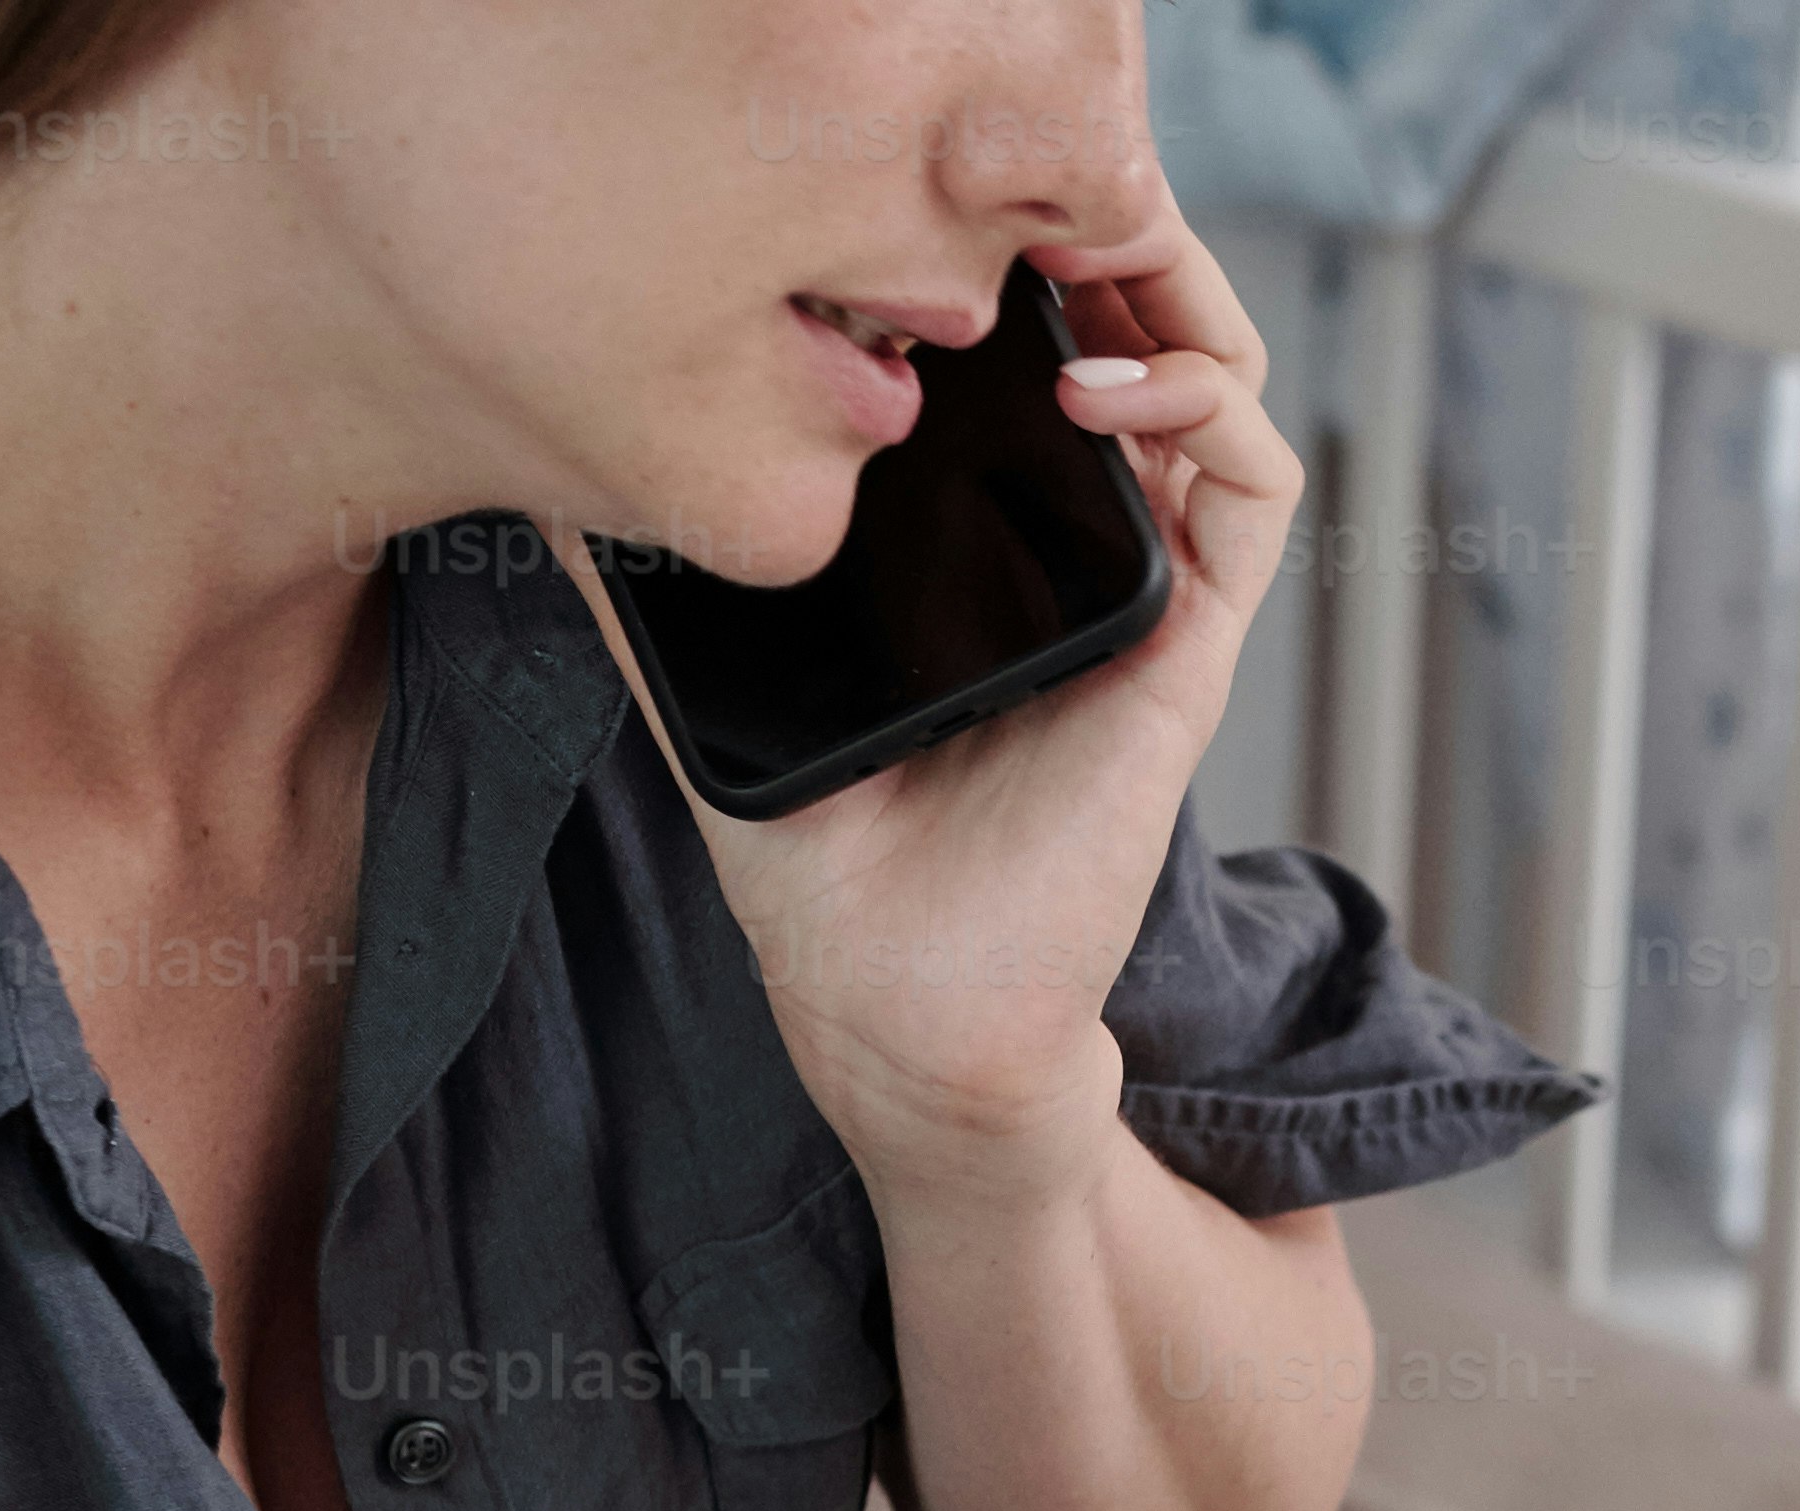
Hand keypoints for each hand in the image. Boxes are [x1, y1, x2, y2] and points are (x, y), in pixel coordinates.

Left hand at [579, 214, 1306, 1170]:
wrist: (902, 1012)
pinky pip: (1252, 491)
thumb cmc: (821, 868)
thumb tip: (546, 492)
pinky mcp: (1184, 647)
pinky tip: (1102, 389)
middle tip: (1025, 209)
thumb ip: (653, 588)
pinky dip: (1207, 405)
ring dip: (1175, 299)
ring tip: (1081, 274)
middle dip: (1106, 242)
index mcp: (984, 542)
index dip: (1012, 268)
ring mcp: (1140, 593)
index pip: (1034, 357)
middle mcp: (1074, 551)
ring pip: (1220, 385)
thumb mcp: (709, 681)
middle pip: (1142, 336)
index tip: (926, 234)